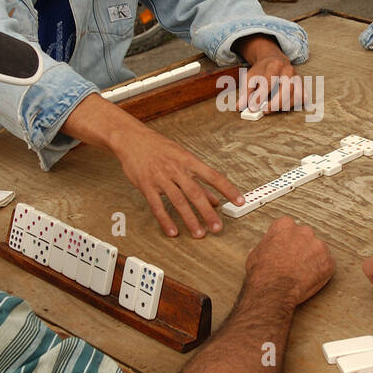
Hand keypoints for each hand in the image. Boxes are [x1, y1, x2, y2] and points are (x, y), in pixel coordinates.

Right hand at [113, 123, 243, 237]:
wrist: (132, 139)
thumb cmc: (158, 147)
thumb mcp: (182, 158)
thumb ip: (198, 179)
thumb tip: (214, 198)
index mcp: (188, 161)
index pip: (213, 176)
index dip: (227, 189)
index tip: (239, 200)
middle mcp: (176, 169)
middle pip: (195, 193)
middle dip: (208, 212)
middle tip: (217, 227)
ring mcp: (161, 178)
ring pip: (178, 201)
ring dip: (190, 219)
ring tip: (199, 233)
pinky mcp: (146, 186)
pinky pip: (157, 206)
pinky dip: (165, 220)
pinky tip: (173, 231)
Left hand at [235, 35, 297, 110]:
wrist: (275, 60)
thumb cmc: (261, 71)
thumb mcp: (250, 77)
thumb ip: (245, 92)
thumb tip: (240, 106)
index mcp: (274, 65)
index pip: (269, 81)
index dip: (261, 95)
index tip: (254, 106)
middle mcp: (288, 70)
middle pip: (287, 88)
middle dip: (276, 103)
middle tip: (265, 111)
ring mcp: (297, 77)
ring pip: (295, 95)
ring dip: (284, 106)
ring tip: (271, 110)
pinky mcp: (301, 85)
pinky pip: (302, 97)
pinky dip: (294, 104)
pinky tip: (284, 107)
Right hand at [244, 216, 334, 306]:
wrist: (273, 289)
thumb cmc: (263, 273)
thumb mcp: (255, 253)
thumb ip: (266, 246)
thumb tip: (264, 250)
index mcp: (285, 225)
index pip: (289, 227)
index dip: (287, 241)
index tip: (285, 249)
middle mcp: (304, 231)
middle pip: (305, 237)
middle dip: (301, 248)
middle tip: (294, 263)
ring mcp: (318, 246)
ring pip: (317, 250)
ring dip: (312, 260)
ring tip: (300, 273)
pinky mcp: (328, 261)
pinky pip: (327, 265)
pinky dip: (320, 272)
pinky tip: (309, 279)